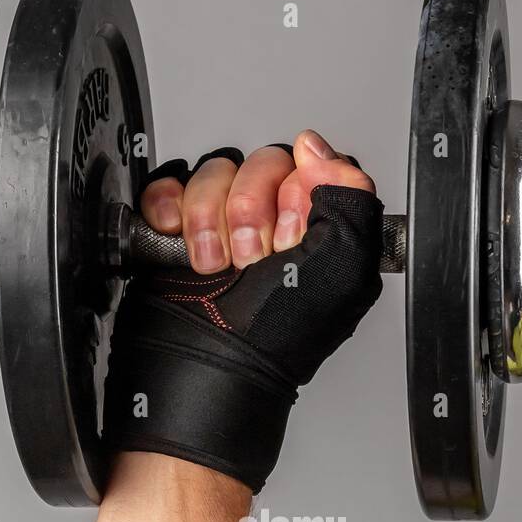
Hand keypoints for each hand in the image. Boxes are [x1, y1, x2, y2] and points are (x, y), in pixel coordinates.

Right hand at [105, 130, 383, 491]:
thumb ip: (352, 198)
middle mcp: (274, 226)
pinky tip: (178, 239)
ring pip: (215, 170)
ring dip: (209, 216)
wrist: (202, 370)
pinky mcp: (177, 231)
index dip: (297, 193)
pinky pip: (169, 184)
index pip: (311, 165)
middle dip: (251, 209)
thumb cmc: (272, 341)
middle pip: (261, 162)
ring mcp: (224, 226)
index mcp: (320, 232)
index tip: (291, 236)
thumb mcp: (343, 272)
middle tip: (251, 258)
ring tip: (212, 264)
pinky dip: (169, 207)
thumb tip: (319, 150)